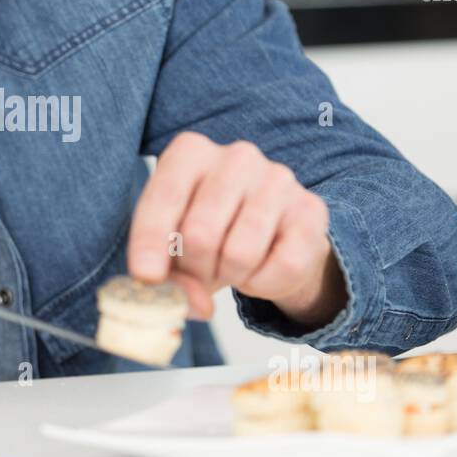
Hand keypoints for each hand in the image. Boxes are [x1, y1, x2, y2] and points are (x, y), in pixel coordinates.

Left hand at [127, 132, 345, 325]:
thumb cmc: (210, 236)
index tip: (146, 276)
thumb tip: (196, 304)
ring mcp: (278, 179)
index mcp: (190, 152)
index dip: (149, 243)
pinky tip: (260, 267)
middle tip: (201, 271)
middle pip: (200, 234)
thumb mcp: (173, 249)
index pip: (162, 198)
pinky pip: (280, 268)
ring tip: (231, 265)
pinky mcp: (311, 210)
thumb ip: (170, 278)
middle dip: (195, 270)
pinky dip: (263, 284)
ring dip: (230, 277)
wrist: (271, 238)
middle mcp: (236, 156)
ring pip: (240, 254)